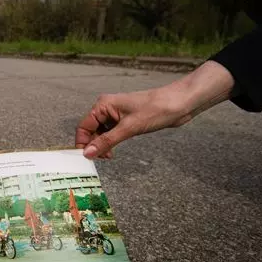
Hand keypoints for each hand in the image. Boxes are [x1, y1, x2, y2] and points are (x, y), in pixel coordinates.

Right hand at [76, 61, 234, 158]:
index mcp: (103, 105)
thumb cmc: (156, 109)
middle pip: (90, 130)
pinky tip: (114, 150)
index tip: (85, 157)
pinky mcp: (125, 120)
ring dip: (102, 145)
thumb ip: (107, 141)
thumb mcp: (129, 128)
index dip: (82, 142)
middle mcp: (107, 108)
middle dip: (93, 145)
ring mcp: (116, 114)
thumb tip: (88, 153)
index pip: (84, 126)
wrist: (179, 103)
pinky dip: (110, 142)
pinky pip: (110, 133)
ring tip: (109, 156)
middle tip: (101, 159)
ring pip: (100, 133)